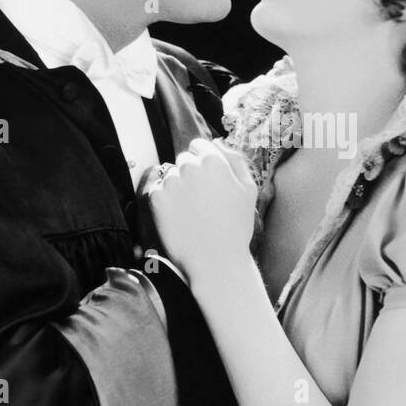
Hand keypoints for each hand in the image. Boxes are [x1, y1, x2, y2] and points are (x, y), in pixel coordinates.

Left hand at [149, 138, 257, 282]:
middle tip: (202, 200)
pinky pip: (159, 191)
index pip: (199, 145)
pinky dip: (166, 202)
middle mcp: (190, 167)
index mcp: (214, 162)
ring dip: (178, 187)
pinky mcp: (157, 199)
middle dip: (191, 173)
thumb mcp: (249, 190)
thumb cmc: (236, 227)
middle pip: (184, 160)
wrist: (216, 261)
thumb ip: (235, 160)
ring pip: (171, 175)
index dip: (204, 162)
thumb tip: (218, 143)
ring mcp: (171, 183)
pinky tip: (180, 217)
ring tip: (192, 212)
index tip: (208, 180)